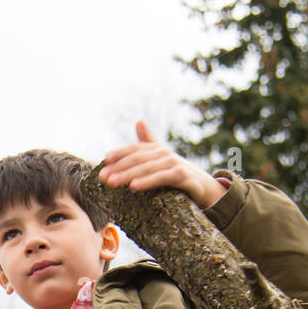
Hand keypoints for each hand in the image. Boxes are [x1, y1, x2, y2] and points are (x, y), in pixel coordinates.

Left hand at [99, 120, 226, 209]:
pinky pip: (162, 178)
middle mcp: (164, 153)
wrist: (204, 187)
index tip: (104, 159)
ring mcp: (174, 164)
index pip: (134, 149)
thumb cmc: (177, 173)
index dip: (119, 152)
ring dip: (128, 175)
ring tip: (113, 183)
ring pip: (147, 168)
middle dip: (118, 167)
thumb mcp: (161, 159)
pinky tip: (134, 186)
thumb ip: (147, 143)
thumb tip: (139, 121)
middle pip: (138, 159)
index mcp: (156, 149)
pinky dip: (148, 181)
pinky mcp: (183, 177)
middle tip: (103, 177)